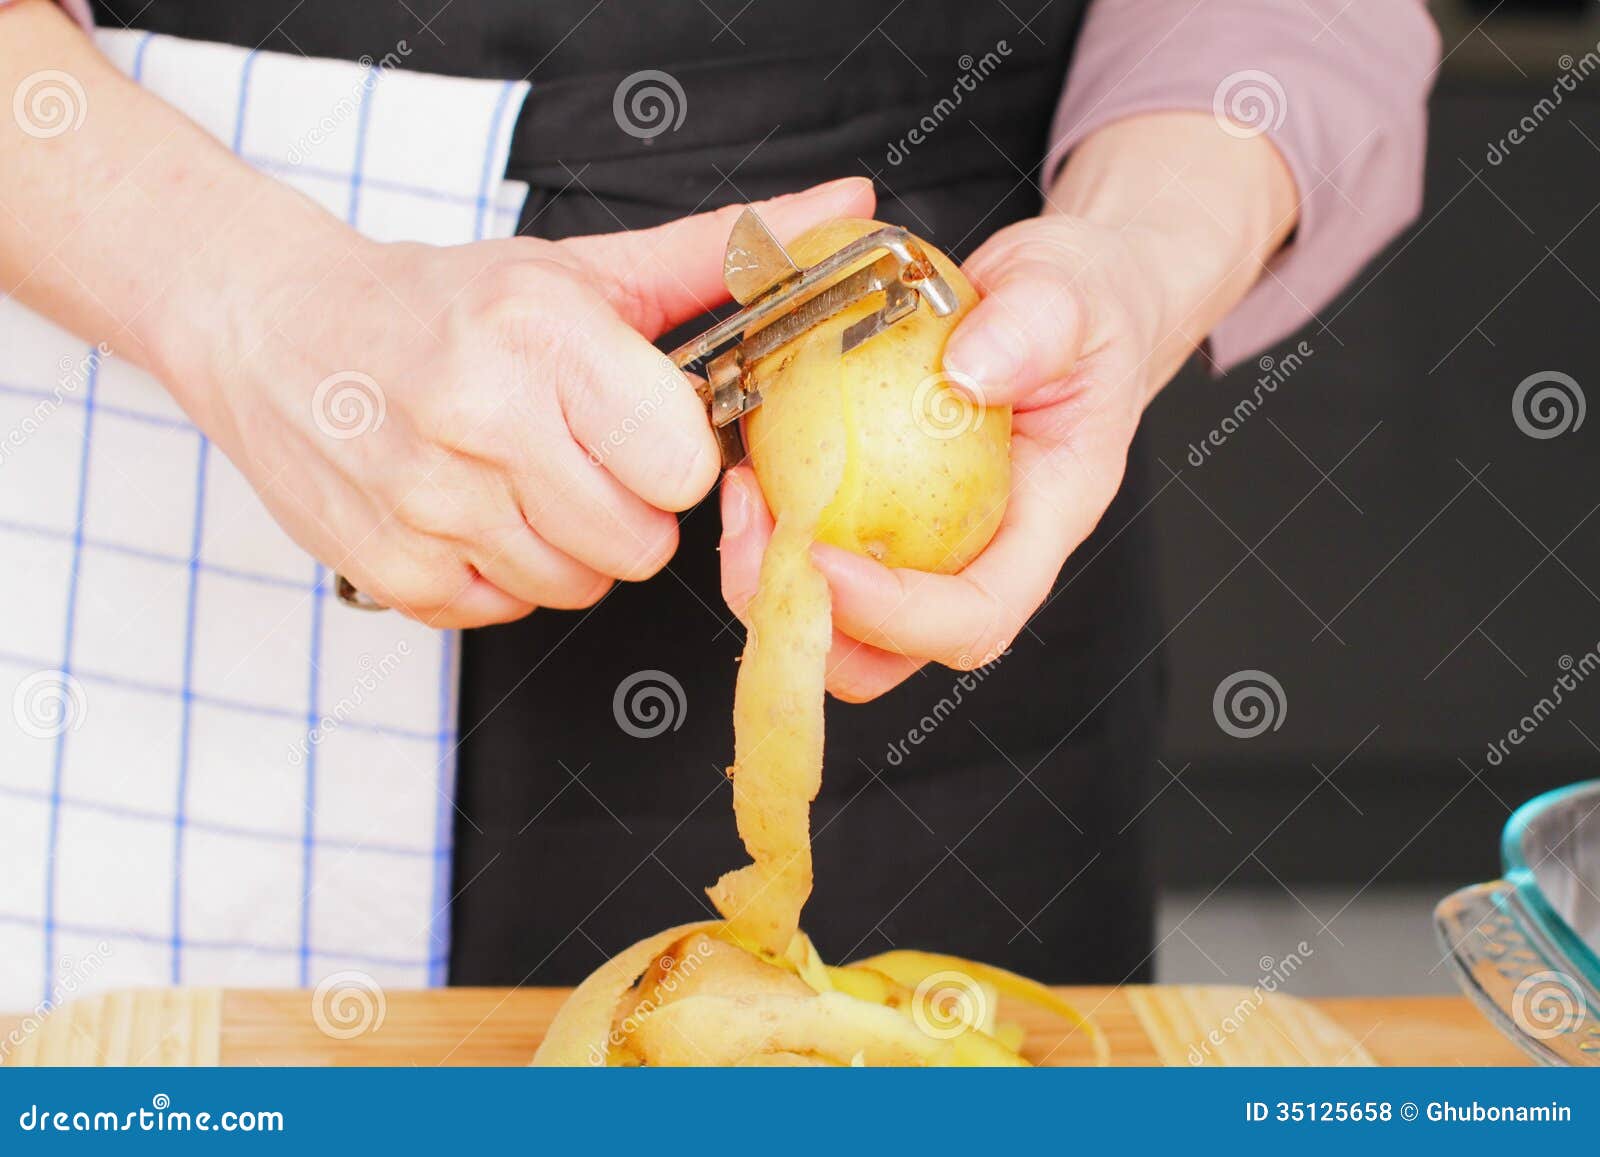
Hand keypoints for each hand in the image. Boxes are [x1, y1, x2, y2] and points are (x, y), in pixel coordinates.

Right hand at [172, 179, 874, 627]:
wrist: (272, 326)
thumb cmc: (440, 303)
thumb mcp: (578, 269)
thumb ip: (715, 256)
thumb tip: (843, 207)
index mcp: (542, 335)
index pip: (682, 467)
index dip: (674, 458)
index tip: (643, 432)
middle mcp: (480, 419)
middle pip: (640, 543)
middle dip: (628, 509)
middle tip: (579, 457)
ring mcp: (429, 504)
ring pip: (579, 587)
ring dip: (567, 546)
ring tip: (520, 479)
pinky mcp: (394, 570)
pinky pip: (507, 612)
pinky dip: (502, 574)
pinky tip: (472, 511)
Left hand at [719, 114, 1295, 699]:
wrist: (1071, 301)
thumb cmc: (1086, 310)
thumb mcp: (1072, 293)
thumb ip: (1036, 325)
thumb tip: (973, 368)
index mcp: (1042, 522)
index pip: (974, 617)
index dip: (896, 616)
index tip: (826, 560)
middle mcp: (978, 553)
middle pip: (889, 653)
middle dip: (809, 625)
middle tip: (754, 538)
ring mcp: (923, 543)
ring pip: (837, 622)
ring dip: (770, 584)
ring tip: (740, 497)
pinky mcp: (876, 514)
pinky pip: (812, 552)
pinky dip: (765, 532)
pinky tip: (740, 469)